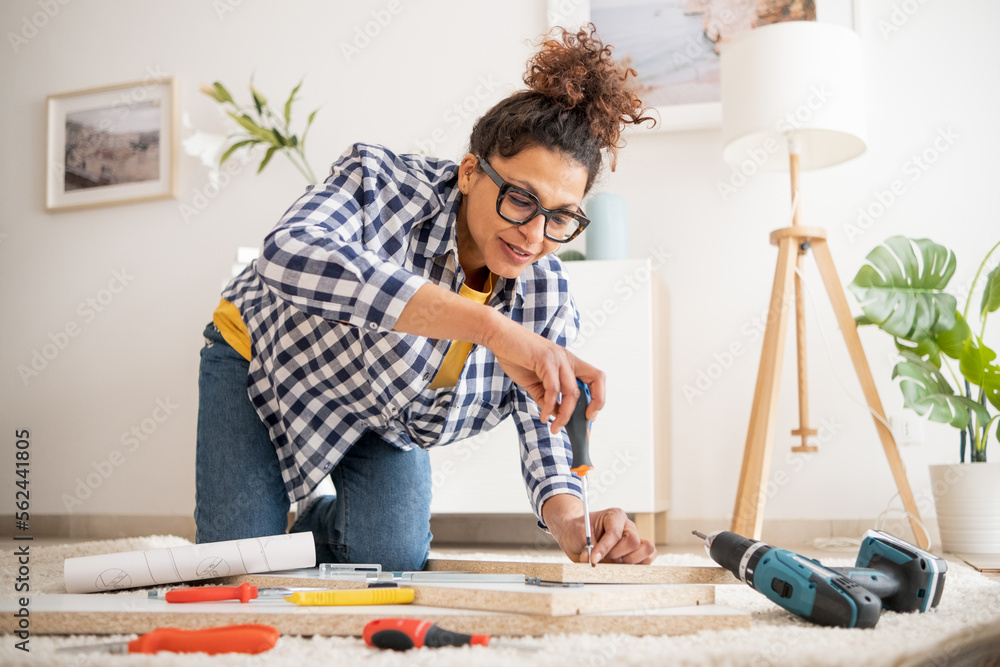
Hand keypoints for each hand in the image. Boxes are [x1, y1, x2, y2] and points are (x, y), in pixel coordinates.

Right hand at [484, 316, 604, 433]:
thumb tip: (556, 415)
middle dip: (596, 403)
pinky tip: (544, 415)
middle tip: (583, 423)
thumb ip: (546, 397)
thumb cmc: (516, 355)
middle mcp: (567, 359)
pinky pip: (553, 389)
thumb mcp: (535, 382)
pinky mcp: (545, 360)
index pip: (595, 378)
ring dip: (565, 414)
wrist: (499, 336)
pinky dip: (549, 406)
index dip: (598, 397)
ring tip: (555, 427)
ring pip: (572, 391)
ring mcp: (558, 358)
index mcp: (568, 362)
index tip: (589, 416)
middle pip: (596, 380)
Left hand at [542, 495, 656, 564]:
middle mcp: (628, 527)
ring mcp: (635, 540)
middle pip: (633, 542)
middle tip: (601, 558)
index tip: (592, 559)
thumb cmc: (578, 531)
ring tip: (612, 562)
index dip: (604, 548)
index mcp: (615, 516)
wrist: (577, 536)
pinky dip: (637, 566)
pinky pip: (648, 559)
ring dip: (629, 561)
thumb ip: (585, 546)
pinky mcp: (637, 553)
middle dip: (616, 554)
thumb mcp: (576, 533)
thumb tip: (592, 561)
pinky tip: (620, 567)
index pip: (615, 533)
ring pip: (646, 550)